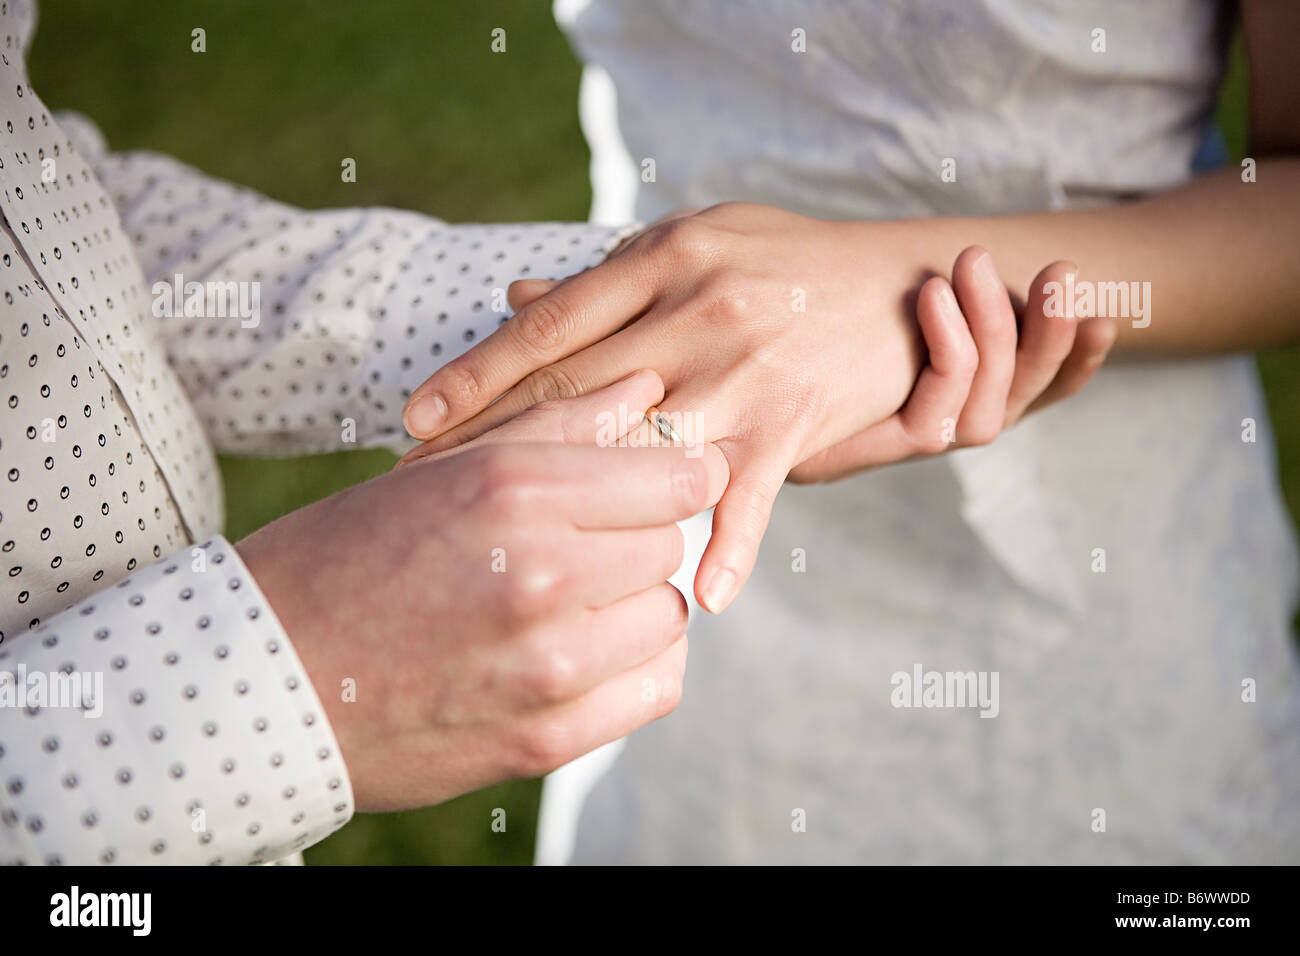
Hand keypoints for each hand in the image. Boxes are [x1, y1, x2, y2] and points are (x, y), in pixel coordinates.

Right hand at [237, 376, 726, 810]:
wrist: (258, 678)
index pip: (678, 477)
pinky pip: (654, 689)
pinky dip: (635, 669)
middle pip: (668, 546)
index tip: (660, 486)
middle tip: (581, 549)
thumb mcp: (440, 471)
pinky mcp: (547, 739)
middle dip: (636, 541)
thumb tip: (649, 391)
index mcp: (516, 490)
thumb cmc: (343, 557)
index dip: (678, 476)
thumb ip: (557, 428)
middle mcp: (543, 574)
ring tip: (573, 605)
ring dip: (634, 607)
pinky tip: (585, 654)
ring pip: (668, 618)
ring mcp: (549, 665)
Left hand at [400, 203, 1113, 611]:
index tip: (412, 422)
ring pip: (647, 445)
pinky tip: (702, 597)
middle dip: (497, 446)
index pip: (551, 327)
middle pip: (577, 389)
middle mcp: (696, 306)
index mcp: (662, 258)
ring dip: (582, 509)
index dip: (477, 375)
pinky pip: (751, 490)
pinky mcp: (795, 415)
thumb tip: (515, 296)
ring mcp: (746, 364)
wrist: (904, 283)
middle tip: (429, 495)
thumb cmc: (787, 266)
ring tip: (523, 559)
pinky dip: (729, 543)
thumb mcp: (693, 248)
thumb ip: (609, 281)